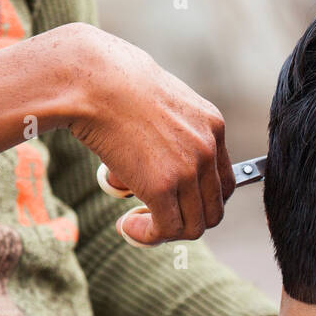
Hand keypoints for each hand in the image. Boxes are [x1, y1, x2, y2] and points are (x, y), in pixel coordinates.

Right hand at [0, 23, 232, 244]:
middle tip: (150, 216)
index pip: (222, 182)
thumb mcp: (158, 103)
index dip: (199, 201)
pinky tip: (126, 226)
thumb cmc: (113, 85)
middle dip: (183, 220)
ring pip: (193, 227)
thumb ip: (169, 133)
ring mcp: (188, 170)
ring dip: (163, 232)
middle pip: (212, 210)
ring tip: (134, 222)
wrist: (93, 80)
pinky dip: (147, 235)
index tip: (173, 203)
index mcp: (212, 125)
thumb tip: (154, 166)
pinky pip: (167, 230)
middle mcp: (207, 148)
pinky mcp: (162, 187)